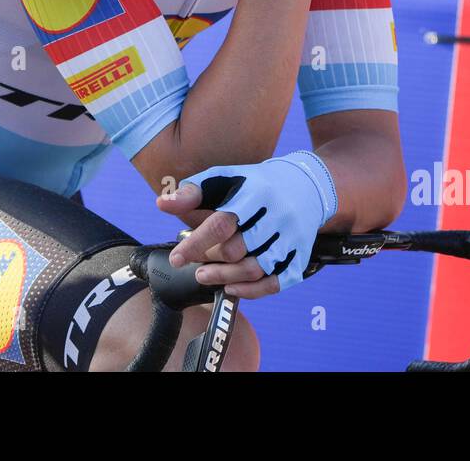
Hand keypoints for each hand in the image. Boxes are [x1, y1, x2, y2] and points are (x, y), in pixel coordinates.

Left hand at [159, 151, 338, 294]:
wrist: (307, 184)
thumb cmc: (254, 183)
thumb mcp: (224, 178)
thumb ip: (192, 192)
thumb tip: (161, 204)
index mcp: (255, 192)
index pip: (221, 223)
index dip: (196, 243)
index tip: (176, 258)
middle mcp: (277, 214)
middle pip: (237, 249)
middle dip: (209, 259)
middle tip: (194, 261)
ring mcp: (292, 237)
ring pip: (255, 269)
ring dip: (225, 278)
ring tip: (204, 276)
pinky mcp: (301, 254)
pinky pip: (277, 282)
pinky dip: (253, 291)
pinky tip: (231, 287)